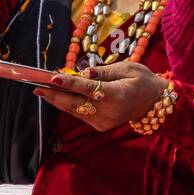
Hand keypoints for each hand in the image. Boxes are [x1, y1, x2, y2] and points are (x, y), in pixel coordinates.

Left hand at [32, 62, 167, 131]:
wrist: (156, 103)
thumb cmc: (143, 80)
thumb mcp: (127, 68)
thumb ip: (103, 71)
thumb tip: (82, 72)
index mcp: (117, 95)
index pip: (87, 88)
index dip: (69, 83)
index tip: (53, 78)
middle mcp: (108, 111)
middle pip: (75, 104)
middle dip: (55, 96)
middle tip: (37, 87)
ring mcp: (104, 122)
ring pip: (75, 111)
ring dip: (59, 101)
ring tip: (43, 90)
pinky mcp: (101, 126)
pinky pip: (81, 115)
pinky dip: (69, 105)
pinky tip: (60, 96)